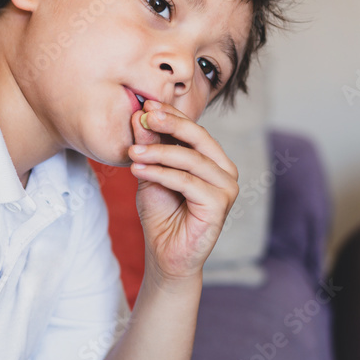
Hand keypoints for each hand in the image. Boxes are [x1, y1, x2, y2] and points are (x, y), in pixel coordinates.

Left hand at [127, 101, 239, 283]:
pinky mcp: (219, 204)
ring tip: (132, 153)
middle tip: (144, 117)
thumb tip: (140, 115)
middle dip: (170, 124)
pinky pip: (186, 181)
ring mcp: (226, 187)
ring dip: (158, 153)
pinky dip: (160, 174)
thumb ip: (149, 146)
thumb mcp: (150, 173)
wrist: (164, 254)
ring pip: (191, 159)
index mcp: (212, 159)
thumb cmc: (161, 214)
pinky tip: (138, 171)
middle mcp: (225, 170)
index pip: (193, 130)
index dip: (171, 115)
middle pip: (199, 137)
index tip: (146, 105)